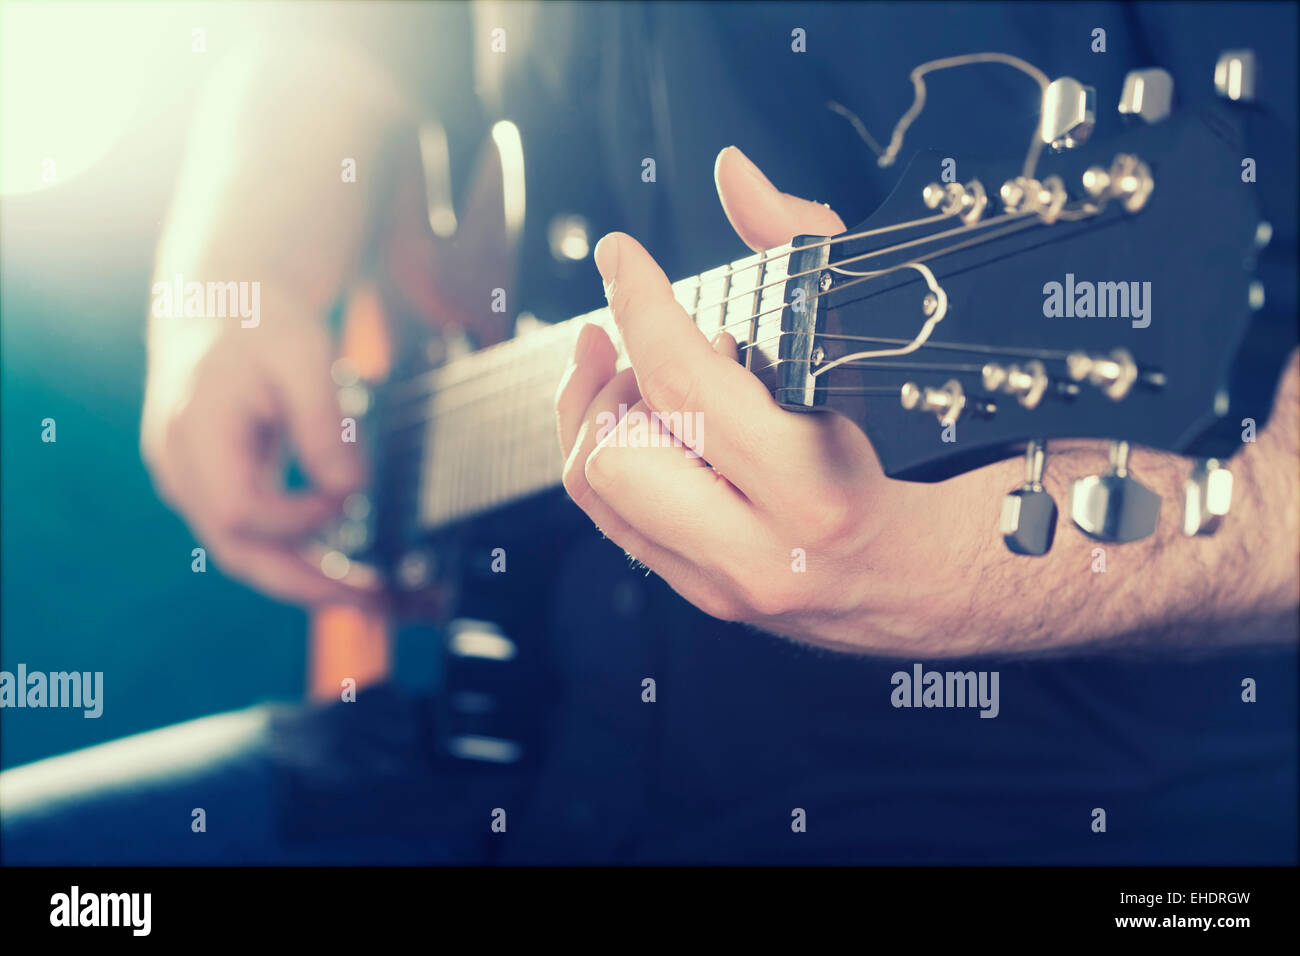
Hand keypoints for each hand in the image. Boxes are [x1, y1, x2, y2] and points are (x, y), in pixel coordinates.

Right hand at [140, 37, 502, 607]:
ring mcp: (194, 485)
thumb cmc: (258, 321)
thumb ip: (323, 423)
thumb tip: (351, 490)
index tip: (346, 495)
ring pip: (247, 556)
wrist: (223, 304)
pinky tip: (343, 571)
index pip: (242, 512)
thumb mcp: (301, 355)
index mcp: (194, 435)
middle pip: (240, 554)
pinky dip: (299, 559)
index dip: (299, 517)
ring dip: (308, 582)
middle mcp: (183, 471)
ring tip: (374, 598)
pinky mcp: (215, 489)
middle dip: (308, 586)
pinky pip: (255, 539)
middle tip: (376, 604)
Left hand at [555, 146, 968, 651]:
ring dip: (603, 417)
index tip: (621, 256)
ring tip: (649, 383)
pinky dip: (614, 452)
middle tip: (643, 350)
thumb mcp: (866, 341)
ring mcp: (717, 582)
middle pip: (614, 454)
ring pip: (595, 489)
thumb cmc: (902, 453)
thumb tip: (733, 173)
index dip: (642, 303)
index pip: (687, 384)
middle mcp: (755, 550)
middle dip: (613, 384)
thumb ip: (802, 247)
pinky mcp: (694, 591)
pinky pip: (611, 516)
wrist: (920, 574)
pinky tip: (651, 420)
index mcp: (810, 489)